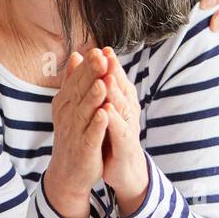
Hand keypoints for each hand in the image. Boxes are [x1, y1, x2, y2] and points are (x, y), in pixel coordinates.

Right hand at [42, 48, 110, 217]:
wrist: (68, 172)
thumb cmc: (73, 135)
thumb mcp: (71, 105)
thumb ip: (74, 81)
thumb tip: (75, 55)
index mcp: (65, 102)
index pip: (77, 80)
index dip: (87, 66)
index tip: (98, 49)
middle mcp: (68, 115)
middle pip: (80, 91)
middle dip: (90, 75)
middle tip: (99, 57)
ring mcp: (75, 133)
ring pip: (84, 112)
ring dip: (93, 97)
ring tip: (102, 81)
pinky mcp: (84, 149)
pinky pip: (90, 135)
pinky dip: (97, 124)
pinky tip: (104, 113)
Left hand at [97, 46, 148, 215]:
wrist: (122, 169)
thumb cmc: (112, 136)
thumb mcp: (104, 110)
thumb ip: (100, 88)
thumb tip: (90, 64)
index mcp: (122, 102)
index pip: (116, 80)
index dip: (110, 64)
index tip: (101, 48)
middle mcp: (129, 111)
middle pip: (121, 88)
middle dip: (113, 71)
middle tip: (105, 55)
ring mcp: (129, 128)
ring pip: (122, 107)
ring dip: (114, 92)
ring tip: (105, 78)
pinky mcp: (126, 146)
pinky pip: (120, 131)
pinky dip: (113, 120)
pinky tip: (106, 111)